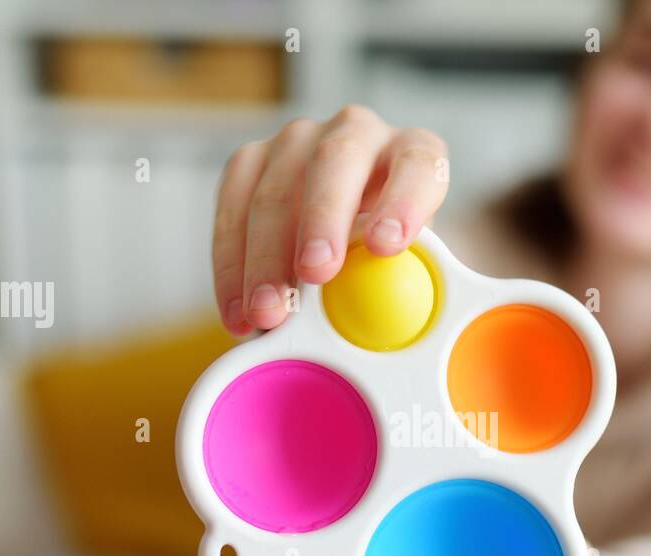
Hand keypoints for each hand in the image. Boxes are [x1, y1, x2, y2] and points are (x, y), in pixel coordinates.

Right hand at [212, 105, 449, 335]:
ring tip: (267, 313)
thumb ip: (409, 288)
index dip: (403, 200)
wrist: (344, 254)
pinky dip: (231, 266)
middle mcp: (355, 134)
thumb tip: (400, 327)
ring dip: (266, 258)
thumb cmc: (386, 264)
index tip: (386, 246)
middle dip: (322, 219)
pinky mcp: (249, 164)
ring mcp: (297, 143)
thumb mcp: (410, 274)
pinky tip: (237, 310)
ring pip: (275, 189)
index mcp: (412, 153)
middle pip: (337, 161)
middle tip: (316, 272)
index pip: (419, 163)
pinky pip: (231, 208)